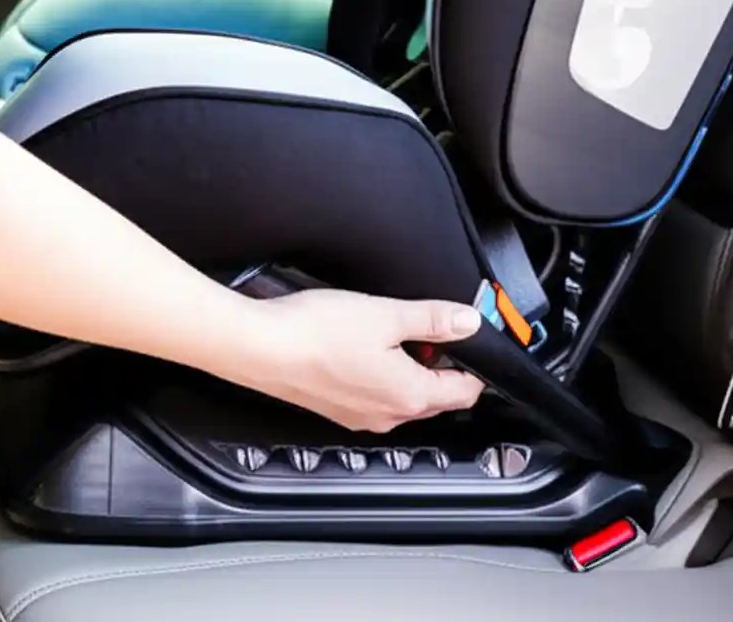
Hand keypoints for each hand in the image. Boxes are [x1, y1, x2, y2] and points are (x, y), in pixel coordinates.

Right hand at [227, 288, 485, 433]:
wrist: (259, 348)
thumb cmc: (316, 333)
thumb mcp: (386, 314)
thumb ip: (433, 319)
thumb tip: (468, 321)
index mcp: (411, 395)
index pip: (466, 391)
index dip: (474, 363)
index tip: (467, 338)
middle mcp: (389, 416)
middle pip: (436, 398)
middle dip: (440, 366)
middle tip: (428, 329)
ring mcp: (360, 418)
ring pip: (404, 399)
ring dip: (408, 371)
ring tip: (389, 334)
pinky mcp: (336, 411)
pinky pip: (374, 399)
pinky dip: (379, 378)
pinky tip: (360, 348)